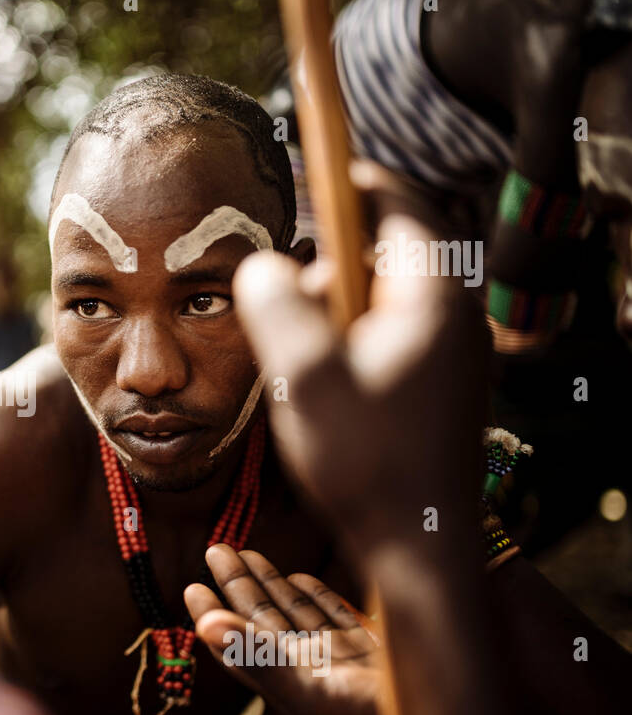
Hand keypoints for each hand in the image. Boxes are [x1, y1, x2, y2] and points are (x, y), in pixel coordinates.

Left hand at [185, 545, 382, 714]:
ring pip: (297, 613)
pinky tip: (301, 576)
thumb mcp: (309, 691)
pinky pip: (335, 616)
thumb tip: (204, 626)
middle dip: (239, 585)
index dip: (213, 615)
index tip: (192, 586)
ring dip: (272, 583)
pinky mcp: (374, 648)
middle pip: (263, 619)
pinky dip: (315, 594)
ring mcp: (343, 657)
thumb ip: (257, 657)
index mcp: (289, 678)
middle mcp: (311, 666)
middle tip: (216, 549)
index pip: (239, 641)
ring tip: (247, 553)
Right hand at [234, 162, 486, 561]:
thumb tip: (261, 262)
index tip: (310, 168)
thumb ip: (278, 305)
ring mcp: (449, 355)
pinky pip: (388, 335)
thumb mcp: (306, 376)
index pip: (400, 205)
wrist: (420, 546)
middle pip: (388, 250)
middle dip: (329, 258)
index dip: (352, 180)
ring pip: (383, 298)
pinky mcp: (436, 386)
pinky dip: (347, 338)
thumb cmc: (367, 463)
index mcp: (432, 300)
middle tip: (281, 292)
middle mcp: (453, 318)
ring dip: (333, 305)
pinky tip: (316, 381)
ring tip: (294, 349)